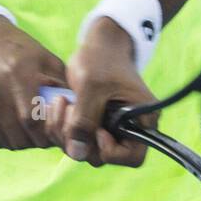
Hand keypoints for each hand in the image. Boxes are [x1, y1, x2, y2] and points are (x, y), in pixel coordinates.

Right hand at [0, 16, 66, 151]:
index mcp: (16, 73)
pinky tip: (12, 120)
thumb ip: (63, 87)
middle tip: (46, 130)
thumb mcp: (45, 59)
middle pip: (20, 137)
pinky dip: (6, 135)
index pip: (33, 121)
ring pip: (7, 141)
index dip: (49, 131)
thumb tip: (77, 116)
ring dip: (23, 139)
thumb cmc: (17, 50)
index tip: (57, 126)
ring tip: (30, 125)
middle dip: (38, 139)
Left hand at [44, 19, 154, 167]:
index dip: (110, 150)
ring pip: (85, 150)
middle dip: (80, 138)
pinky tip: (58, 105)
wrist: (99, 44)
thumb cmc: (102, 59)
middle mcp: (129, 129)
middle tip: (68, 108)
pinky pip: (76, 139)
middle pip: (103, 156)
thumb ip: (84, 120)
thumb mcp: (91, 87)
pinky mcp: (93, 124)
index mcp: (142, 120)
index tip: (95, 129)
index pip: (132, 157)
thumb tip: (77, 152)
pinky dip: (62, 128)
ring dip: (66, 133)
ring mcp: (110, 128)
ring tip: (61, 103)